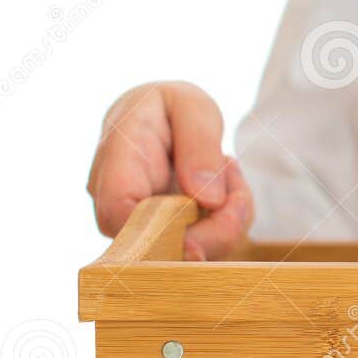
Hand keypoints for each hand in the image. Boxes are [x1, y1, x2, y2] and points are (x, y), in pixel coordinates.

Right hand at [86, 81, 253, 259]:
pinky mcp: (161, 233)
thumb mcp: (193, 108)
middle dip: (211, 233)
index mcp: (118, 159)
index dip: (156, 236)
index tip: (199, 240)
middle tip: (240, 196)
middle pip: (155, 245)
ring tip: (230, 172)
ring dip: (224, 225)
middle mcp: (117, 199)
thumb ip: (200, 146)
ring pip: (184, 250)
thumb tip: (207, 199)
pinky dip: (226, 223)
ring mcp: (137, 220)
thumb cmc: (172, 107)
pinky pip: (201, 243)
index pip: (117, 214)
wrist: (164, 117)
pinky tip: (227, 186)